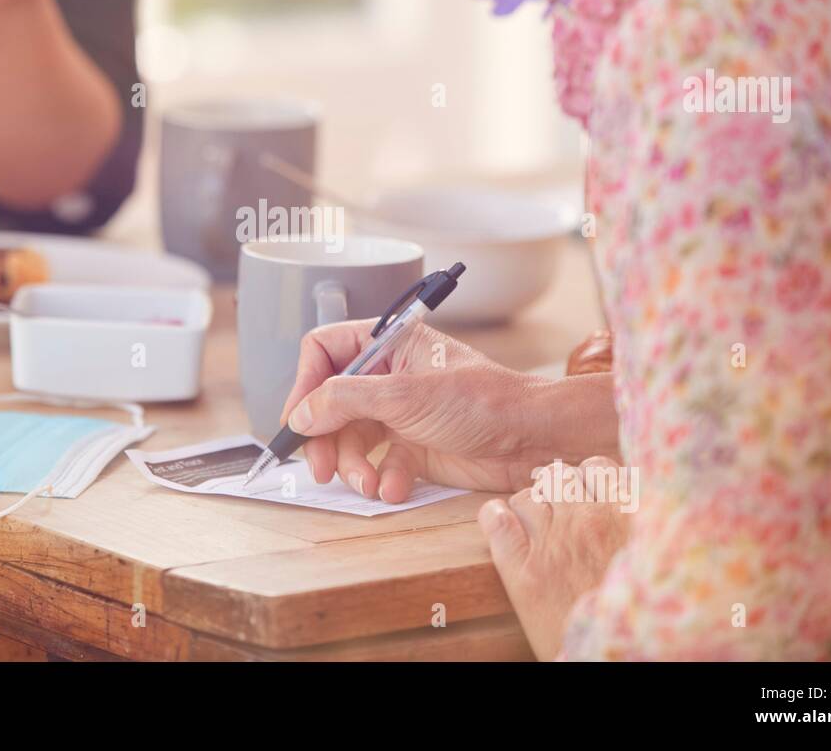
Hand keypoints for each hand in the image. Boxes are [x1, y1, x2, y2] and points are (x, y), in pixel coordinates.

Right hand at [279, 319, 618, 500]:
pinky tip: (396, 488)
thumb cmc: (483, 401)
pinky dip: (383, 479)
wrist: (533, 439)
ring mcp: (401, 412)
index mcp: (387, 343)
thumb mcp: (404, 395)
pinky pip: (380, 464)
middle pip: (330, 403)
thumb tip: (302, 413)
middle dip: (325, 438)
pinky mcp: (416, 447)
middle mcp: (388, 375)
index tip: (297, 419)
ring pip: (352, 439)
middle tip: (321, 469)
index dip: (305, 384)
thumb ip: (345, 400)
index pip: (324, 351)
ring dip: (354, 466)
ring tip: (368, 483)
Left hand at [478, 457, 630, 659]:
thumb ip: (643, 523)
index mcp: (627, 515)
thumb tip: (634, 502)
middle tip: (559, 513)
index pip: (599, 468)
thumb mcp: (661, 557)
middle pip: (560, 475)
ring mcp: (551, 541)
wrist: (623, 659)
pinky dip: (494, 517)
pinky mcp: (521, 569)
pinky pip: (496, 520)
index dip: (590, 481)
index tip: (588, 496)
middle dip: (558, 490)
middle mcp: (587, 520)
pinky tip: (498, 521)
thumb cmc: (647, 615)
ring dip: (529, 506)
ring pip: (527, 495)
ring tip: (533, 525)